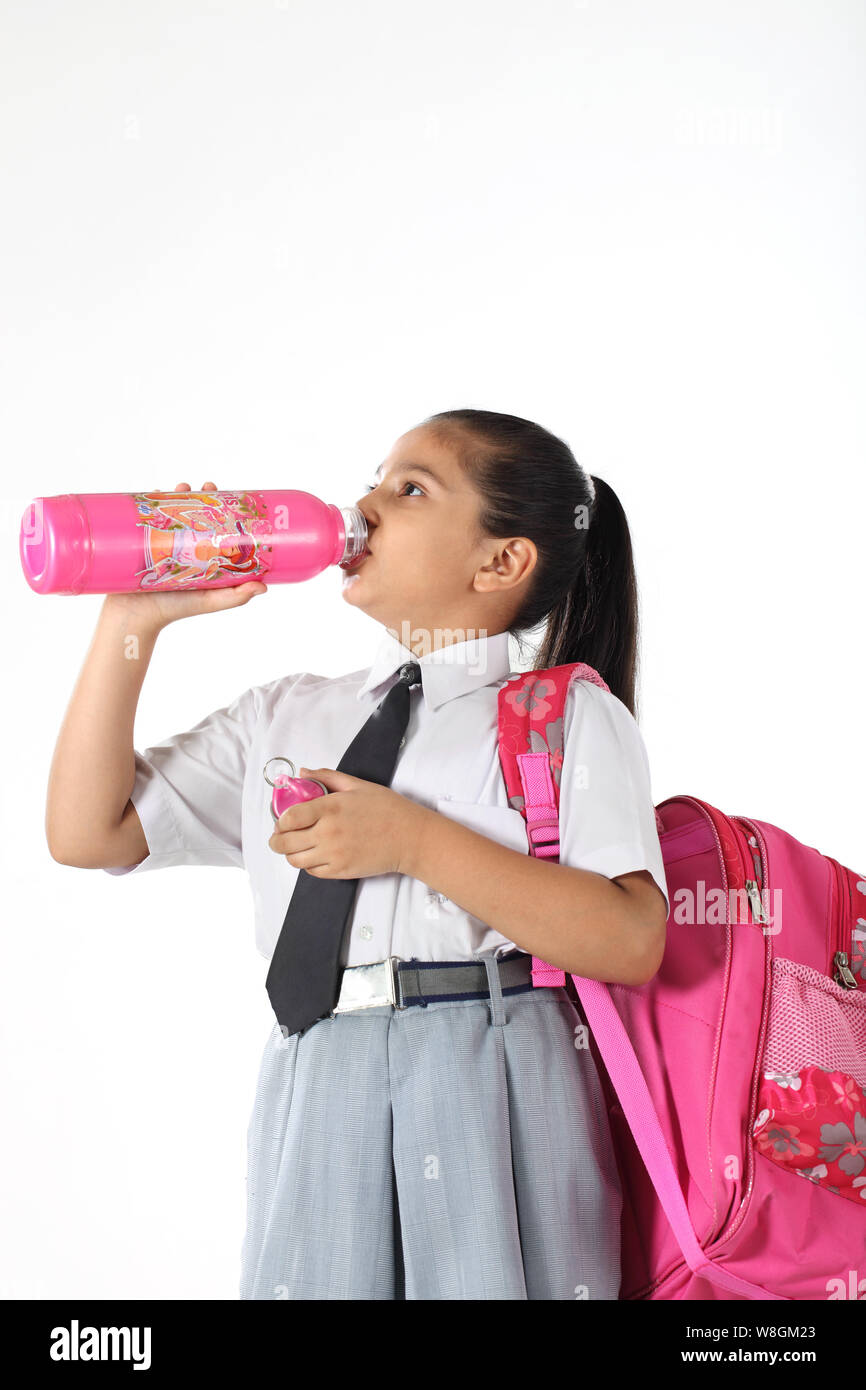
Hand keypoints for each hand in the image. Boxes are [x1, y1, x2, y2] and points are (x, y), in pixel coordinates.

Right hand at [102, 480, 267, 628]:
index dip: (220, 509)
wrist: (136, 616)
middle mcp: (180, 545)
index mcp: (199, 554)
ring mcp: (159, 541)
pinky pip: (144, 517)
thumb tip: (263, 586)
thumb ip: (235, 597)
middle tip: (205, 487)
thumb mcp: (210, 602)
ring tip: (182, 487)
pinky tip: (153, 492)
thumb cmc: (175, 610)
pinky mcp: (139, 541)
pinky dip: (147, 503)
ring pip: (169, 511)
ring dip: (175, 494)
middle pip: (191, 512)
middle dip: (199, 496)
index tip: (226, 496)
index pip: (212, 525)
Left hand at [267, 767, 423, 877]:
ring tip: (296, 846)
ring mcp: (333, 854)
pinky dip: (308, 864)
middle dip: (276, 840)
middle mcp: (328, 832)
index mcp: (330, 808)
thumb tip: (302, 773)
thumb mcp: (358, 785)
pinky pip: (312, 871)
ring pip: (295, 860)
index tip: (281, 821)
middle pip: (285, 842)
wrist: (410, 838)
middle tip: (279, 837)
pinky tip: (315, 855)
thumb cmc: (387, 809)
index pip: (289, 817)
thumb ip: (327, 777)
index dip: (279, 821)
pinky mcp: (341, 871)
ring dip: (291, 854)